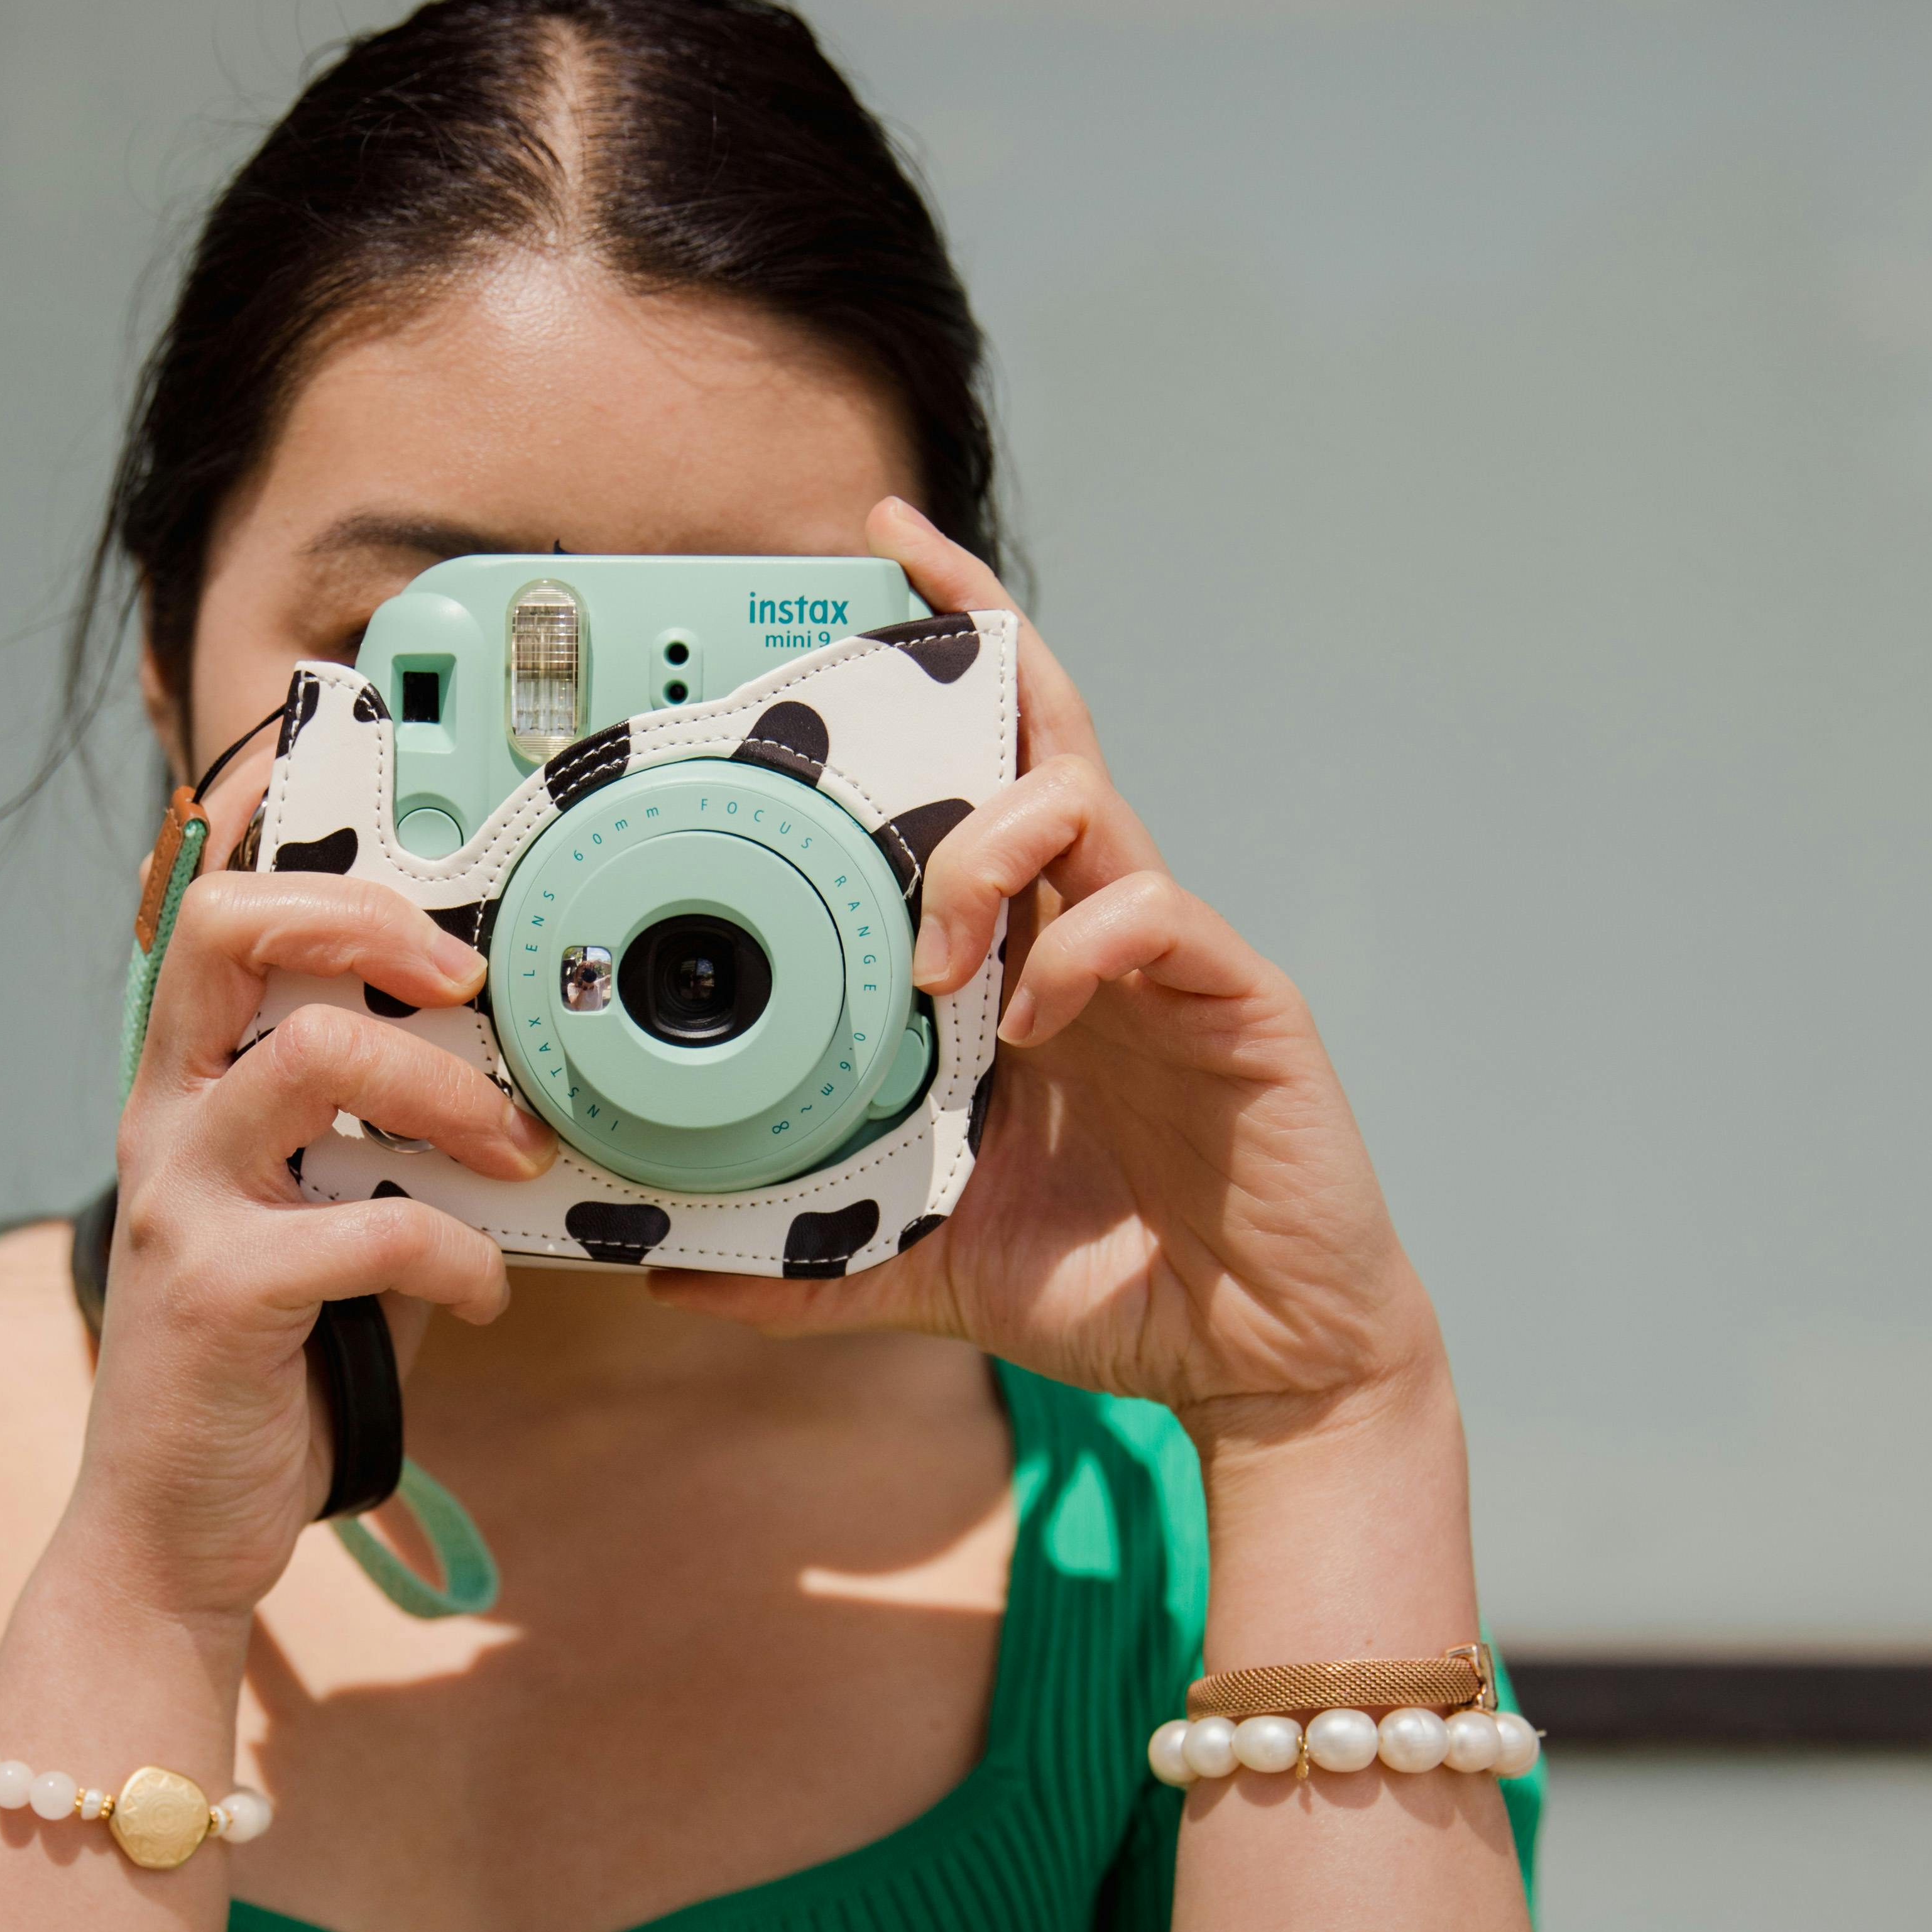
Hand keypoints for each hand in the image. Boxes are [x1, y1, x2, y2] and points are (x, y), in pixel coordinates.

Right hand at [58, 741, 553, 1629]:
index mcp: (184, 1100)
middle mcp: (167, 1130)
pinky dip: (459, 1256)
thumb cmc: (259, 1380)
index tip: (437, 937)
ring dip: (445, 1093)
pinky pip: (374, 1228)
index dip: (329, 892)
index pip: (218, 926)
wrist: (170, 1531)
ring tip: (510, 1154)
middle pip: (233, 935)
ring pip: (312, 1058)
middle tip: (468, 989)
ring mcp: (184, 1204)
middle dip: (371, 930)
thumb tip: (502, 1095)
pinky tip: (480, 1297)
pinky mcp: (223, 1293)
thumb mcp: (317, 1234)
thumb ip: (377, 1157)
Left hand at [656, 502, 1446, 1453]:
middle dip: (973, 644)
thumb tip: (676, 1268)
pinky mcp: (1241, 1002)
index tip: (868, 572)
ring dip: (983, 850)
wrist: (1255, 1358)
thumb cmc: (1113, 1281)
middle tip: (891, 577)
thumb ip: (810, 1257)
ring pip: (1086, 805)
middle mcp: (1094, 933)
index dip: (939, 670)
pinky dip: (1077, 951)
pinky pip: (1155, 916)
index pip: (983, 780)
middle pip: (1043, 735)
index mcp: (1025, 965)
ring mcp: (1170, 960)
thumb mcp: (925, 1265)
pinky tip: (1030, 1023)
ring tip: (930, 957)